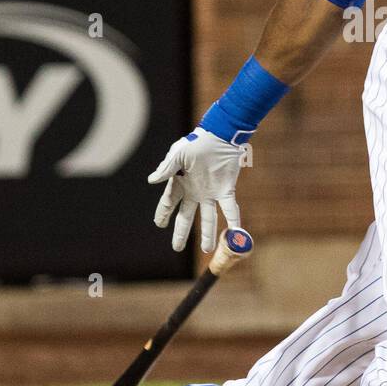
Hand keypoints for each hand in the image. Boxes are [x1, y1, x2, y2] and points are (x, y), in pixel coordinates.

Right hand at [148, 128, 243, 252]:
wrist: (220, 136)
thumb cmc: (197, 143)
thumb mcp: (177, 154)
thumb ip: (166, 169)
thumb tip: (151, 181)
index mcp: (180, 183)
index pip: (169, 203)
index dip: (163, 214)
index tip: (159, 224)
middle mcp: (195, 192)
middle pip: (187, 217)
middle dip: (181, 232)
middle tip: (177, 248)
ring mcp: (211, 193)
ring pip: (209, 218)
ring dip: (208, 234)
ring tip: (207, 249)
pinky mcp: (226, 190)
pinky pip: (230, 209)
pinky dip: (234, 221)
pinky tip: (235, 234)